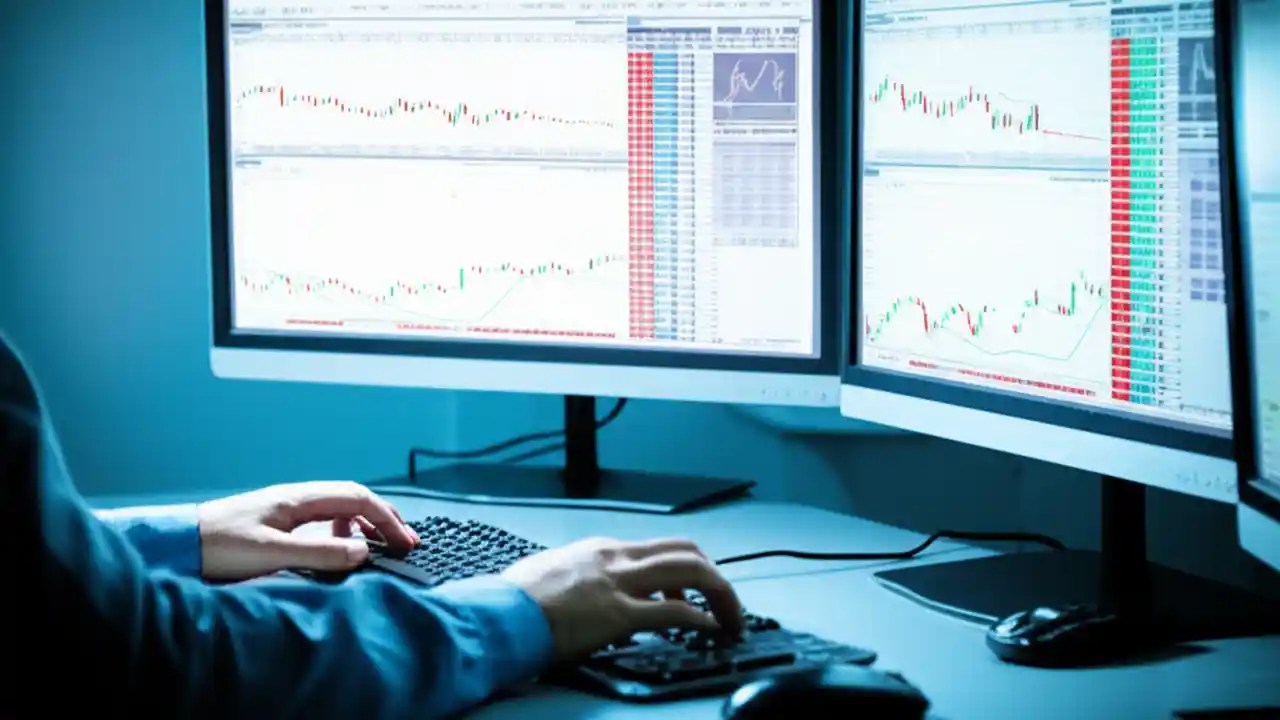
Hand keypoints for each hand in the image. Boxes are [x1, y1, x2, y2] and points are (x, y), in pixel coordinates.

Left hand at [196, 481, 419, 580]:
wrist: (176, 545)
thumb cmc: (218, 547)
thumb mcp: (272, 554)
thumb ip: (319, 553)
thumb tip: (362, 552)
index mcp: (298, 498)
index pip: (357, 498)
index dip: (386, 518)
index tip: (404, 542)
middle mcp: (295, 497)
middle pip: (353, 497)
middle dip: (383, 518)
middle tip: (405, 542)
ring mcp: (286, 508)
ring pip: (339, 506)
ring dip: (365, 522)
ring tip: (380, 544)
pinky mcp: (277, 522)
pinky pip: (322, 518)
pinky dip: (344, 528)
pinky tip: (341, 546)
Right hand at [500, 536, 743, 661]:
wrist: (498, 614)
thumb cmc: (516, 600)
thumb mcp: (554, 573)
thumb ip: (583, 578)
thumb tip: (591, 593)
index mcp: (601, 550)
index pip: (658, 549)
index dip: (685, 570)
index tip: (691, 594)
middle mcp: (616, 559)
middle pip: (685, 551)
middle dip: (714, 575)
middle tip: (726, 601)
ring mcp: (620, 584)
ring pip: (691, 571)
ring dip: (720, 594)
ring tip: (730, 618)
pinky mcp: (619, 615)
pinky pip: (675, 614)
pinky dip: (704, 620)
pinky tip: (712, 631)